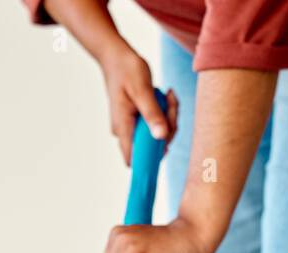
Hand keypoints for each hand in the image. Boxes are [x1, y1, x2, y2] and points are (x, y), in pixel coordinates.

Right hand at [99, 47, 178, 164]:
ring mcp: (130, 126)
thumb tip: (161, 137)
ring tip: (168, 95)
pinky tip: (165, 96)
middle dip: (168, 127)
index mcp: (123, 127)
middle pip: (151, 145)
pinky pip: (155, 123)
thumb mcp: (142, 91)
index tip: (166, 146)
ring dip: (168, 117)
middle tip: (171, 102)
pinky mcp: (137, 119)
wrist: (116, 57)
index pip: (133, 159)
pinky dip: (164, 112)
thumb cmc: (127, 70)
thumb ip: (152, 115)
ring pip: (156, 133)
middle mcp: (125, 131)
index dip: (150, 160)